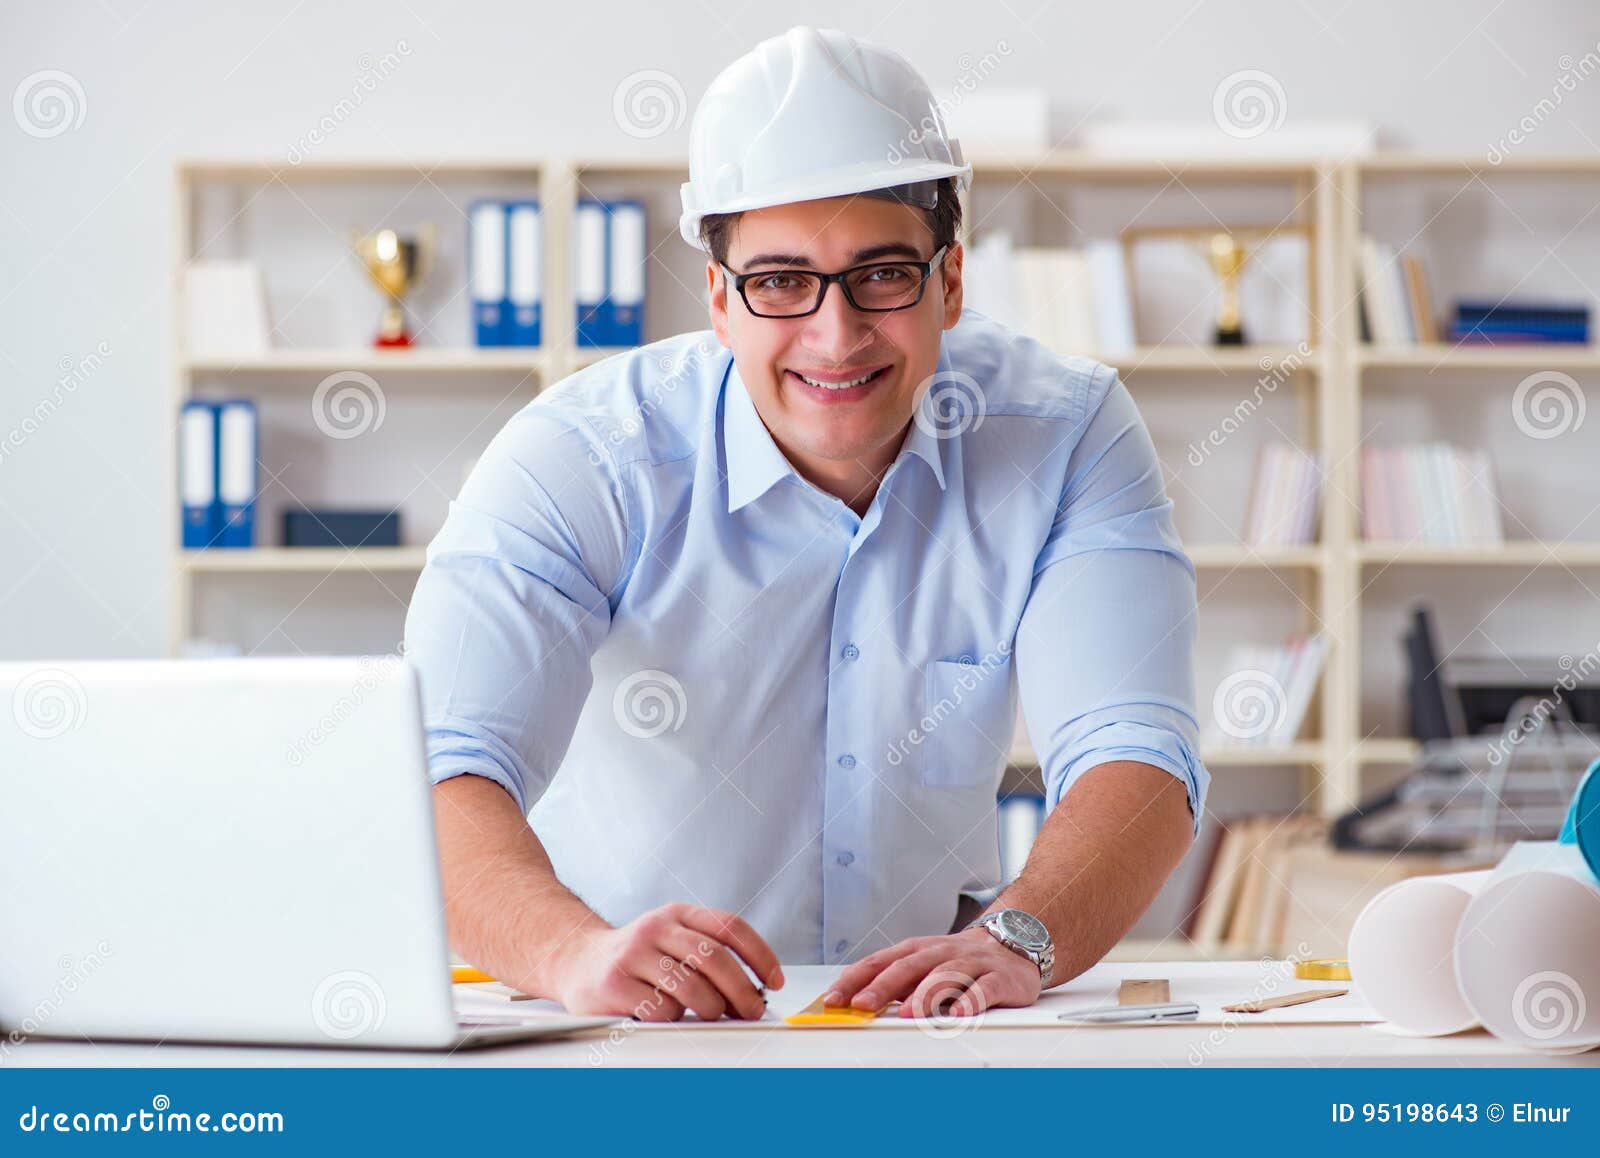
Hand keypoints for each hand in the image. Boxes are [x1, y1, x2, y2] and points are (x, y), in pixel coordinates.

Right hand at [547, 902, 782, 1021]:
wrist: (575, 959)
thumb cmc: (635, 955)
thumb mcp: (671, 938)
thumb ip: (708, 953)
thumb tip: (754, 988)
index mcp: (677, 913)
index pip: (729, 926)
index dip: (760, 954)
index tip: (775, 980)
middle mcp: (655, 927)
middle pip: (714, 958)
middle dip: (742, 990)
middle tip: (752, 1009)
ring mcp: (633, 954)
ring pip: (691, 987)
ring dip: (711, 1008)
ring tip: (712, 1014)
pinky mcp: (614, 983)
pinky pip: (660, 1009)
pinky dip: (674, 1018)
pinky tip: (668, 1014)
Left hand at [823, 926, 1041, 1018]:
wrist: (1014, 943)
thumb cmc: (959, 961)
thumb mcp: (923, 967)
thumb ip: (895, 985)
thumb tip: (854, 1006)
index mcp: (916, 950)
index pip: (878, 962)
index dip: (854, 980)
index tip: (833, 1000)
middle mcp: (940, 953)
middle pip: (907, 967)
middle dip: (881, 987)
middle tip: (862, 1005)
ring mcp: (971, 963)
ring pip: (945, 975)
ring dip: (924, 994)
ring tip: (908, 1013)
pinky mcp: (1000, 978)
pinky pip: (984, 988)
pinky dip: (970, 1000)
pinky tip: (958, 1013)